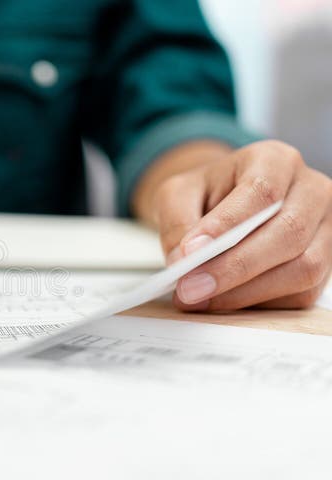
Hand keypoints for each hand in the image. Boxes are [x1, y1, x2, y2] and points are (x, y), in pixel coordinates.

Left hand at [154, 140, 331, 310]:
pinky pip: (301, 293)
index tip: (192, 252)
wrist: (220, 205)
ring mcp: (326, 228)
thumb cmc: (204, 196)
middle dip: (235, 268)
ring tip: (200, 299)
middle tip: (190, 288)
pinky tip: (223, 301)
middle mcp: (311, 190)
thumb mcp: (177, 196)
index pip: (261, 191)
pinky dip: (259, 303)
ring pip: (302, 268)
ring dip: (246, 292)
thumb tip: (186, 260)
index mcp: (275, 160)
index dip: (227, 224)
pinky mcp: (325, 264)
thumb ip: (178, 224)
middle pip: (288, 232)